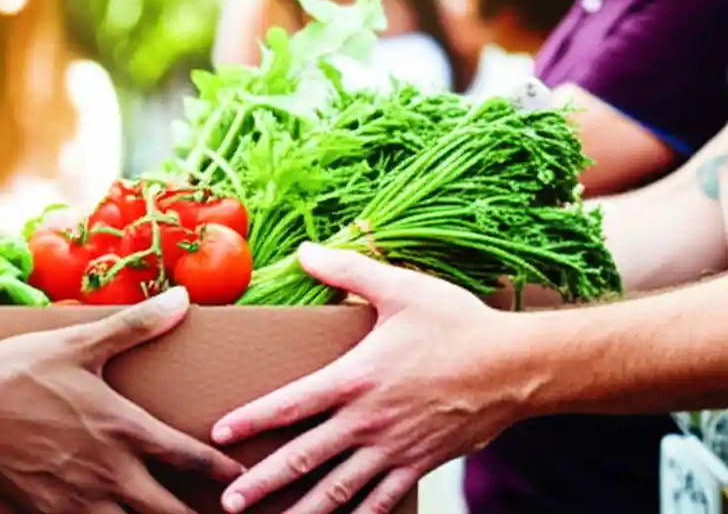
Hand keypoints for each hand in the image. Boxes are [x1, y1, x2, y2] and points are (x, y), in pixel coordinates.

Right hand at [0, 287, 244, 513]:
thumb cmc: (18, 370)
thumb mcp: (80, 343)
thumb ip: (136, 325)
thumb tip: (183, 299)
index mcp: (124, 429)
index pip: (190, 458)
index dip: (224, 473)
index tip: (245, 480)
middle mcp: (110, 473)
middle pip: (171, 513)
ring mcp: (80, 501)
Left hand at [212, 245, 529, 513]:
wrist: (518, 367)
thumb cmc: (457, 324)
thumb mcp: (400, 288)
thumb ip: (347, 270)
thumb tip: (304, 250)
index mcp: (355, 378)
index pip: (291, 403)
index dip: (252, 419)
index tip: (219, 434)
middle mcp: (368, 420)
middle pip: (304, 457)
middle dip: (263, 481)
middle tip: (230, 501)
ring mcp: (394, 448)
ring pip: (339, 489)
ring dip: (304, 509)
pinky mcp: (419, 464)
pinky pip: (383, 500)